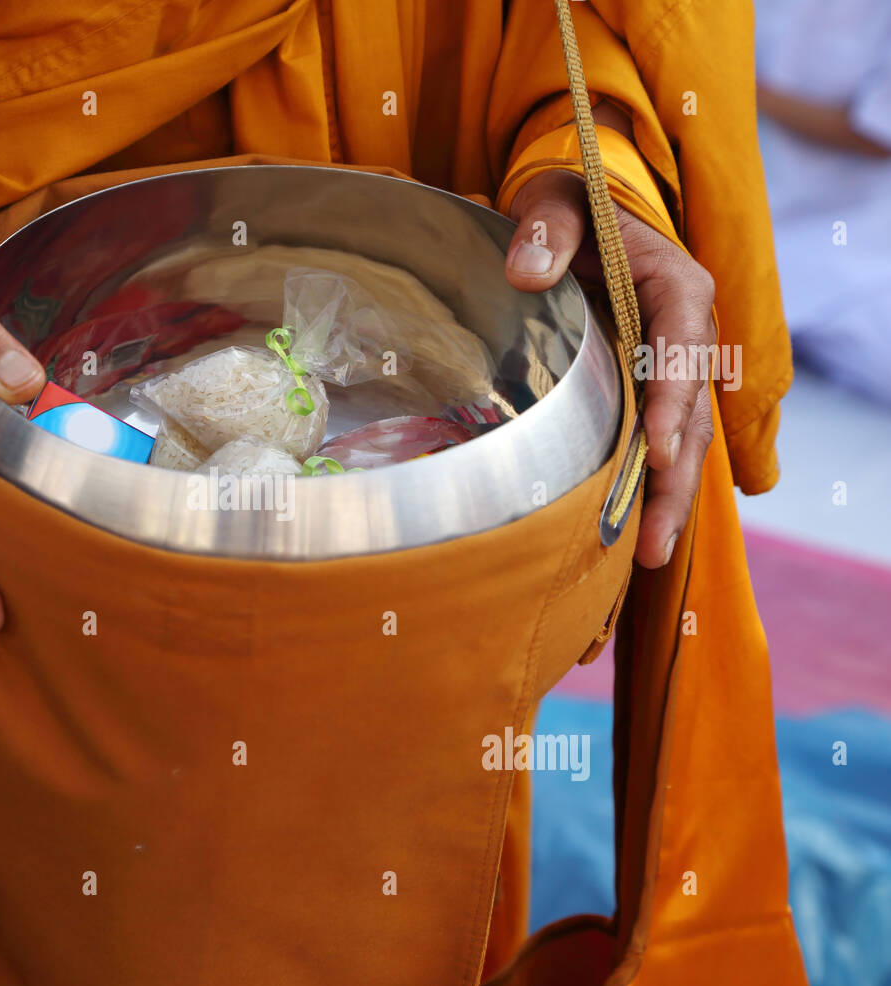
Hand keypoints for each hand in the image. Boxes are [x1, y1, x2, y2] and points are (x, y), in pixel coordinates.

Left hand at [504, 169, 715, 567]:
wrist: (570, 214)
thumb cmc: (565, 205)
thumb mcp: (554, 200)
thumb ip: (544, 230)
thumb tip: (525, 274)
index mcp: (676, 286)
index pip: (684, 349)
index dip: (674, 403)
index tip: (655, 453)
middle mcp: (684, 334)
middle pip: (690, 413)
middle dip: (673, 479)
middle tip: (652, 541)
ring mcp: (668, 368)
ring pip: (679, 440)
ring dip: (666, 498)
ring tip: (647, 557)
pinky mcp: (645, 390)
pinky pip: (654, 442)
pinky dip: (645, 487)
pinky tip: (628, 535)